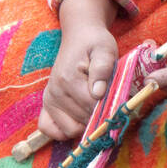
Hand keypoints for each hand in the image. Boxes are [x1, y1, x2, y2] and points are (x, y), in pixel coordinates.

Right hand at [39, 0, 117, 141]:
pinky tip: (80, 119)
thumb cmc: (95, 43)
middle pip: (83, 120)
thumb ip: (102, 69)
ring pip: (70, 129)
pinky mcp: (47, 104)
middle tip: (110, 101)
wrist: (80, 37)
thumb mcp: (105, 49)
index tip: (119, 101)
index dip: (109, 107)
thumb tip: (98, 93)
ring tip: (96, 106)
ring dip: (86, 123)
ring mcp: (48, 100)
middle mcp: (54, 92)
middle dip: (100, 115)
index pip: (92, 107)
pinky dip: (65, 130)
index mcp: (68, 80)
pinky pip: (50, 129)